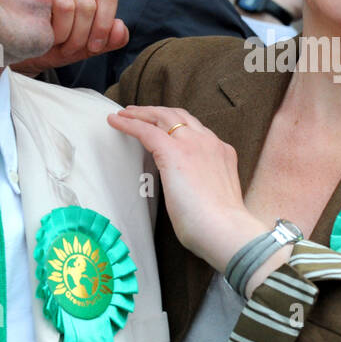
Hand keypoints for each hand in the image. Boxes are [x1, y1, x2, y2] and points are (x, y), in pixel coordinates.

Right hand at [11, 0, 127, 76]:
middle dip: (84, 36)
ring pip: (75, 5)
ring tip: (56, 44)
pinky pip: (59, 5)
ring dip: (69, 35)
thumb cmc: (49, 40)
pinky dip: (56, 30)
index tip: (94, 47)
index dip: (104, 24)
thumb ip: (107, 39)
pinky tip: (45, 35)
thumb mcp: (82, 44)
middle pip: (91, 3)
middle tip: (70, 50)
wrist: (12, 44)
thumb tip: (121, 29)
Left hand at [106, 105, 262, 268]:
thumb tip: (186, 192)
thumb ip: (201, 184)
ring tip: (125, 115)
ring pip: (162, 117)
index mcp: (221, 152)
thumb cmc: (219, 225)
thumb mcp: (213, 195)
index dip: (176, 124)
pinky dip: (129, 124)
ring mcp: (192, 144)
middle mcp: (208, 142)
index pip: (195, 129)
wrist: (225, 229)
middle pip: (179, 115)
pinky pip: (146, 130)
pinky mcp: (173, 152)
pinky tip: (115, 121)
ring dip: (142, 114)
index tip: (163, 126)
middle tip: (138, 113)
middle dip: (157, 112)